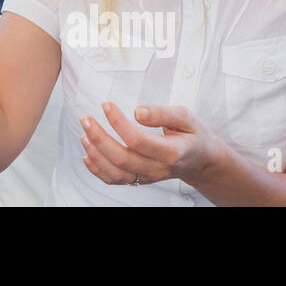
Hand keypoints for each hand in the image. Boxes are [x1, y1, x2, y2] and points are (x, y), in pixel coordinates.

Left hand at [78, 102, 223, 187]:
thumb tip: (138, 112)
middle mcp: (158, 168)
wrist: (201, 160)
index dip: (118, 122)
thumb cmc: (193, 136)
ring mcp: (148, 177)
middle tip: (86, 119)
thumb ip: (163, 113)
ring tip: (84, 134)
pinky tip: (87, 155)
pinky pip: (115, 181)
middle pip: (122, 159)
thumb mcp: (186, 117)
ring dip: (95, 154)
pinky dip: (97, 170)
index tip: (106, 105)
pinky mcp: (139, 179)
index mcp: (171, 152)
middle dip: (99, 138)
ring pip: (116, 173)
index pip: (138, 141)